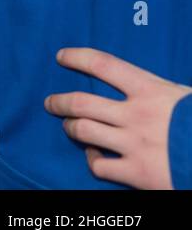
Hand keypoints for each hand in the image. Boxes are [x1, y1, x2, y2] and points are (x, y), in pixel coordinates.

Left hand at [45, 47, 190, 189]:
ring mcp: (134, 145)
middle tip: (51, 103)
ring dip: (70, 127)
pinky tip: (94, 155)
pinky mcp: (137, 173)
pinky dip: (91, 160)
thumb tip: (140, 86)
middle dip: (59, 102)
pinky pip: (99, 166)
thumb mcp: (184, 97)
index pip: (103, 65)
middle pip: (81, 102)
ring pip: (82, 131)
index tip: (61, 57)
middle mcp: (136, 115)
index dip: (77, 58)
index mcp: (152, 90)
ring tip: (69, 126)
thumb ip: (159, 92)